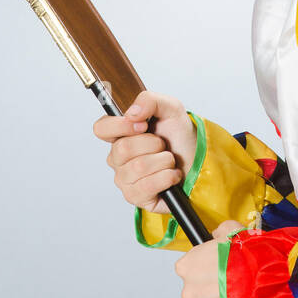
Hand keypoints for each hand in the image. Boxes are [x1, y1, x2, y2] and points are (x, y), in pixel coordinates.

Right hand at [93, 89, 197, 212]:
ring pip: (138, 167)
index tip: (143, 125)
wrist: (196, 160)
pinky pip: (147, 186)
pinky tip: (172, 175)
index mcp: (119, 135)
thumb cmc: (178, 136)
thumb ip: (150, 100)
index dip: (121, 126)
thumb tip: (132, 114)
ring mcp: (124, 179)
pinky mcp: (136, 196)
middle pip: (122, 149)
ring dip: (164, 161)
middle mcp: (117, 158)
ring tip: (169, 160)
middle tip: (162, 145)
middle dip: (153, 144)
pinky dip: (167, 177)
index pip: (101, 129)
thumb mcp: (171, 108)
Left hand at [174, 220, 246, 297]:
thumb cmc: (248, 257)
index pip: (189, 267)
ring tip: (240, 294)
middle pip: (197, 289)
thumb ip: (220, 232)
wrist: (266, 279)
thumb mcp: (232, 231)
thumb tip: (218, 235)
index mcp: (187, 267)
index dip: (205, 265)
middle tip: (231, 280)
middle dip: (212, 286)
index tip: (217, 265)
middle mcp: (189, 290)